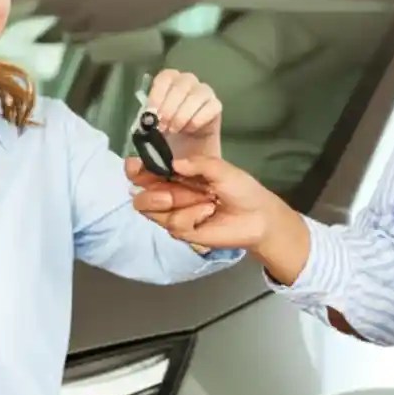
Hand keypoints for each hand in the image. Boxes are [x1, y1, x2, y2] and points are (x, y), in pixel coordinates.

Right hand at [129, 154, 288, 250]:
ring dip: (175, 203)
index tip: (136, 167)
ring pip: (152, 212)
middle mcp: (168, 194)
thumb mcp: (221, 169)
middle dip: (151, 194)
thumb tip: (174, 163)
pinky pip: (174, 224)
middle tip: (169, 195)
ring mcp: (174, 214)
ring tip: (201, 201)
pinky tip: (208, 212)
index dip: (135, 170)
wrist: (258, 217)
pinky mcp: (182, 231)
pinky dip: (192, 215)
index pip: (143, 172)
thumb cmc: (241, 189)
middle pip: (140, 196)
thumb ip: (198, 164)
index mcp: (174, 175)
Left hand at [144, 69, 221, 158]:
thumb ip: (137, 158)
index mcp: (168, 86)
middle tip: (163, 128)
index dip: (158, 93)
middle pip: (182, 82)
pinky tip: (190, 130)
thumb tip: (131, 164)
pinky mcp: (216, 108)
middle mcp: (188, 85)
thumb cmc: (168, 148)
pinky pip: (212, 106)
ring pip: (198, 92)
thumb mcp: (148, 152)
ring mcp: (204, 95)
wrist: (191, 164)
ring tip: (175, 130)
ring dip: (183, 113)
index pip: (165, 77)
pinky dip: (199, 118)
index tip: (152, 115)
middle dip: (170, 106)